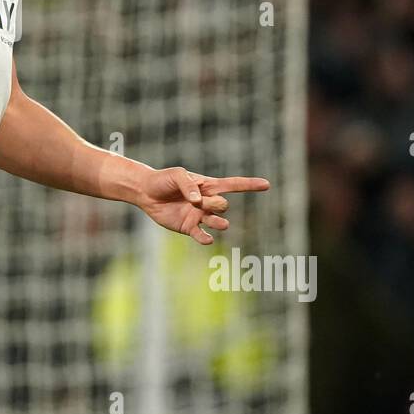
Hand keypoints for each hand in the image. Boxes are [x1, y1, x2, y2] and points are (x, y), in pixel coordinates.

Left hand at [137, 167, 269, 244]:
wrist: (146, 192)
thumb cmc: (164, 180)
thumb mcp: (176, 174)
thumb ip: (188, 185)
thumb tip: (197, 200)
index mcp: (208, 186)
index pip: (233, 185)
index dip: (250, 185)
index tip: (266, 184)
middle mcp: (207, 202)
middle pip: (223, 205)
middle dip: (215, 204)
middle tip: (197, 201)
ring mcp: (199, 215)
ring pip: (218, 222)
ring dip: (218, 222)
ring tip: (216, 221)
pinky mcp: (189, 227)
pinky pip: (202, 236)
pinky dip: (206, 239)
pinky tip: (206, 239)